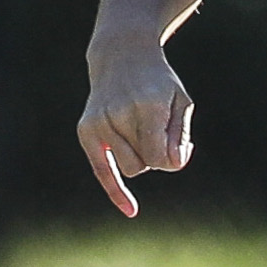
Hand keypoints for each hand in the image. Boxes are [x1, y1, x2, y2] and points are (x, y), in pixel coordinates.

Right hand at [77, 44, 194, 218]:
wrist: (121, 56)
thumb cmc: (158, 83)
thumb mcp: (180, 102)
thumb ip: (180, 136)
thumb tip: (172, 164)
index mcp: (147, 105)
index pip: (159, 157)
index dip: (171, 159)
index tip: (176, 147)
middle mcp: (119, 114)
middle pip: (145, 164)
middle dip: (155, 156)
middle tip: (156, 129)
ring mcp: (98, 121)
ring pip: (129, 168)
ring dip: (140, 159)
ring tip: (140, 132)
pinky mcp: (86, 129)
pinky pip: (102, 170)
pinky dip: (116, 191)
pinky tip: (131, 210)